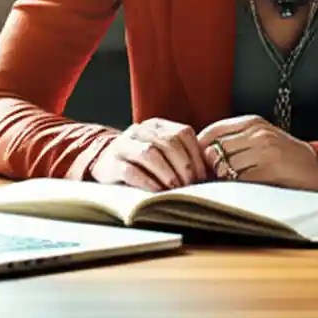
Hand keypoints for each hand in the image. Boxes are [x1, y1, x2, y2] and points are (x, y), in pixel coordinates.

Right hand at [91, 117, 209, 190]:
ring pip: (149, 153)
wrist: (105, 164)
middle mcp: (139, 130)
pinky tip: (157, 192)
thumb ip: (184, 155)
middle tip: (190, 185)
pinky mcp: (111, 164)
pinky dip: (148, 182)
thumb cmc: (142, 163)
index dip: (196, 155)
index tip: (202, 176)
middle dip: (183, 166)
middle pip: (168, 143)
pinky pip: (131, 171)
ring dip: (167, 173)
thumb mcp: (162, 152)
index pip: (182, 133)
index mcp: (156, 125)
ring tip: (175, 189)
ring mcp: (123, 145)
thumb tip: (213, 162)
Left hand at [197, 115, 317, 190]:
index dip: (202, 149)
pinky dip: (238, 187)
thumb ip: (234, 140)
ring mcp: (265, 150)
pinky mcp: (271, 169)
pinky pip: (240, 180)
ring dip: (225, 179)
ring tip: (235, 183)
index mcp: (252, 122)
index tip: (202, 162)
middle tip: (218, 178)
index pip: (212, 131)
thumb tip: (202, 155)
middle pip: (215, 151)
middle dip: (212, 168)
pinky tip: (247, 188)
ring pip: (225, 167)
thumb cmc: (286, 156)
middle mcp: (258, 133)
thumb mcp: (260, 138)